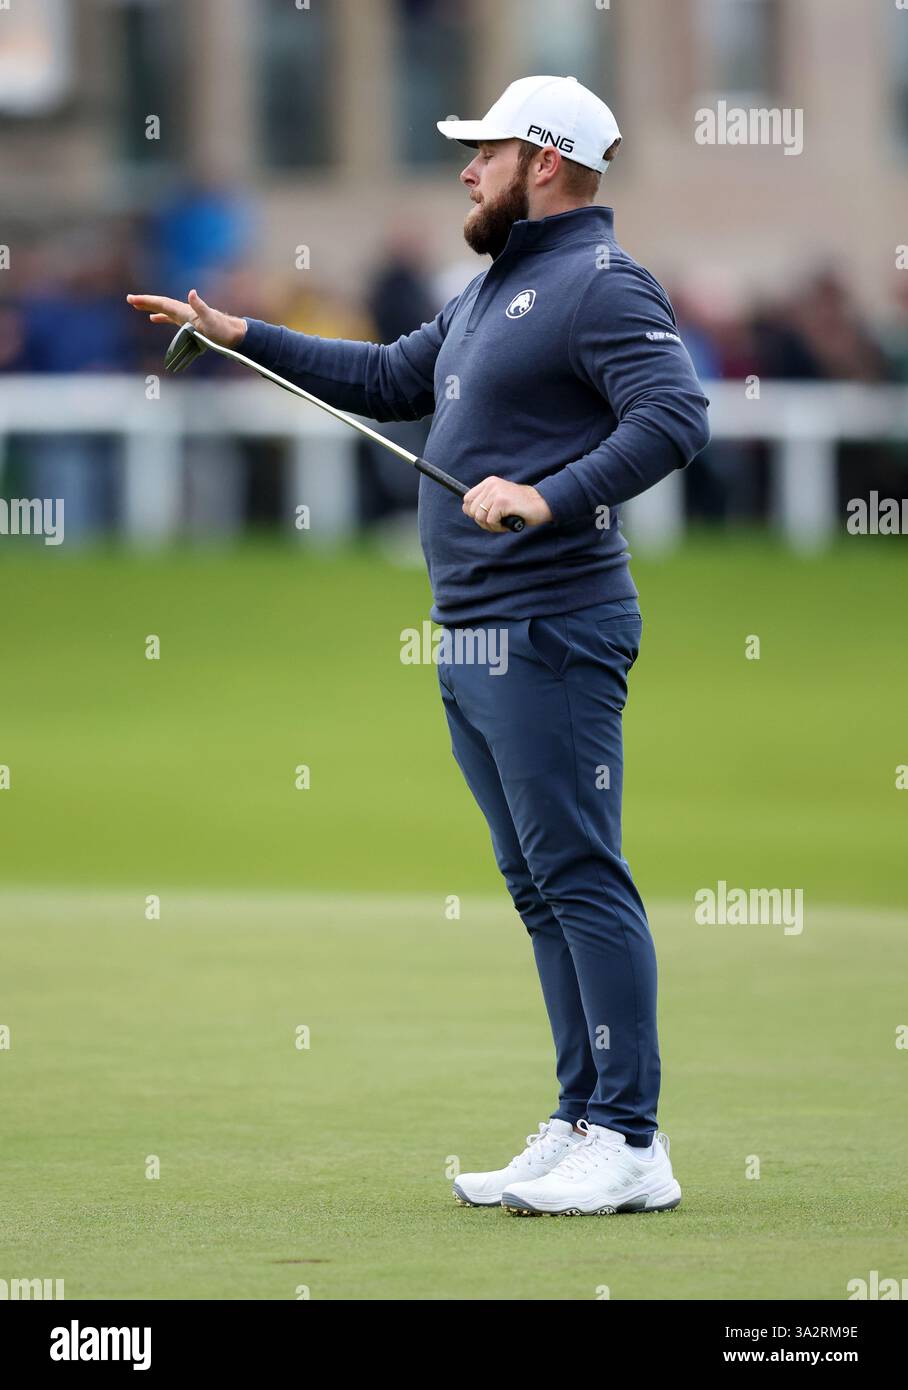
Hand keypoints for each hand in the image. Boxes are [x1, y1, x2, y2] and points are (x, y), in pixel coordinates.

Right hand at [125, 288, 246, 347]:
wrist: (234, 335)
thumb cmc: (223, 330)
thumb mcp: (211, 319)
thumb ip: (201, 306)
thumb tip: (191, 293)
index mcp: (186, 311)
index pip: (163, 304)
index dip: (148, 301)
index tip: (133, 299)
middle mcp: (185, 312)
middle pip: (161, 304)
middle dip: (145, 301)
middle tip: (129, 299)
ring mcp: (186, 317)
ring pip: (164, 310)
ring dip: (150, 307)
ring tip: (137, 306)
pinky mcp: (189, 324)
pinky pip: (170, 318)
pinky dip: (161, 317)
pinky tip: (154, 319)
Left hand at [462, 477, 552, 531]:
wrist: (542, 504)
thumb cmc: (521, 506)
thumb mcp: (500, 500)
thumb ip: (484, 503)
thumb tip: (467, 510)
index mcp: (489, 482)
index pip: (467, 499)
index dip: (473, 512)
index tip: (486, 517)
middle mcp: (491, 485)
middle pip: (471, 510)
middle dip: (483, 522)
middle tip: (497, 522)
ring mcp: (496, 492)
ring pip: (480, 517)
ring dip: (491, 526)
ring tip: (503, 523)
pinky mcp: (502, 501)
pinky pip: (491, 521)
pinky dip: (499, 527)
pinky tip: (508, 523)